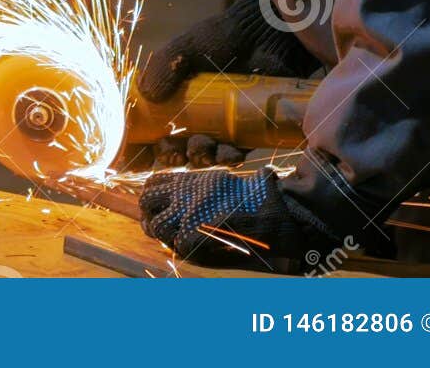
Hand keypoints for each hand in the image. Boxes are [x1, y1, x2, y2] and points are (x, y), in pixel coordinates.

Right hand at [137, 0, 318, 166]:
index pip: (153, 128)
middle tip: (174, 154)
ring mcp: (222, 124)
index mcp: (174, 98)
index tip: (141, 155)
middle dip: (171, 156)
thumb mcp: (184, 48)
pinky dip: (229, 158)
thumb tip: (147, 94)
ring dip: (199, 158)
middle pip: (176, 147)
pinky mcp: (247, 130)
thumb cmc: (221, 37)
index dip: (145, 146)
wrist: (264, 35)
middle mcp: (195, 115)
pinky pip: (235, 152)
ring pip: (205, 153)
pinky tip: (229, 153)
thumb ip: (163, 65)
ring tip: (201, 149)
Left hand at [139, 168, 337, 271]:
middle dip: (151, 216)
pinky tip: (198, 249)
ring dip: (165, 235)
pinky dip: (185, 249)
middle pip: (146, 201)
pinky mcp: (198, 232)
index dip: (153, 198)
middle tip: (163, 228)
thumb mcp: (224, 188)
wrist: (282, 214)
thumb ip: (199, 193)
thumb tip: (177, 203)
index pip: (154, 183)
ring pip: (157, 226)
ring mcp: (190, 212)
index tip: (159, 210)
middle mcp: (187, 193)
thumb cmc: (258, 202)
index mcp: (193, 180)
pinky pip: (179, 244)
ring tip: (180, 240)